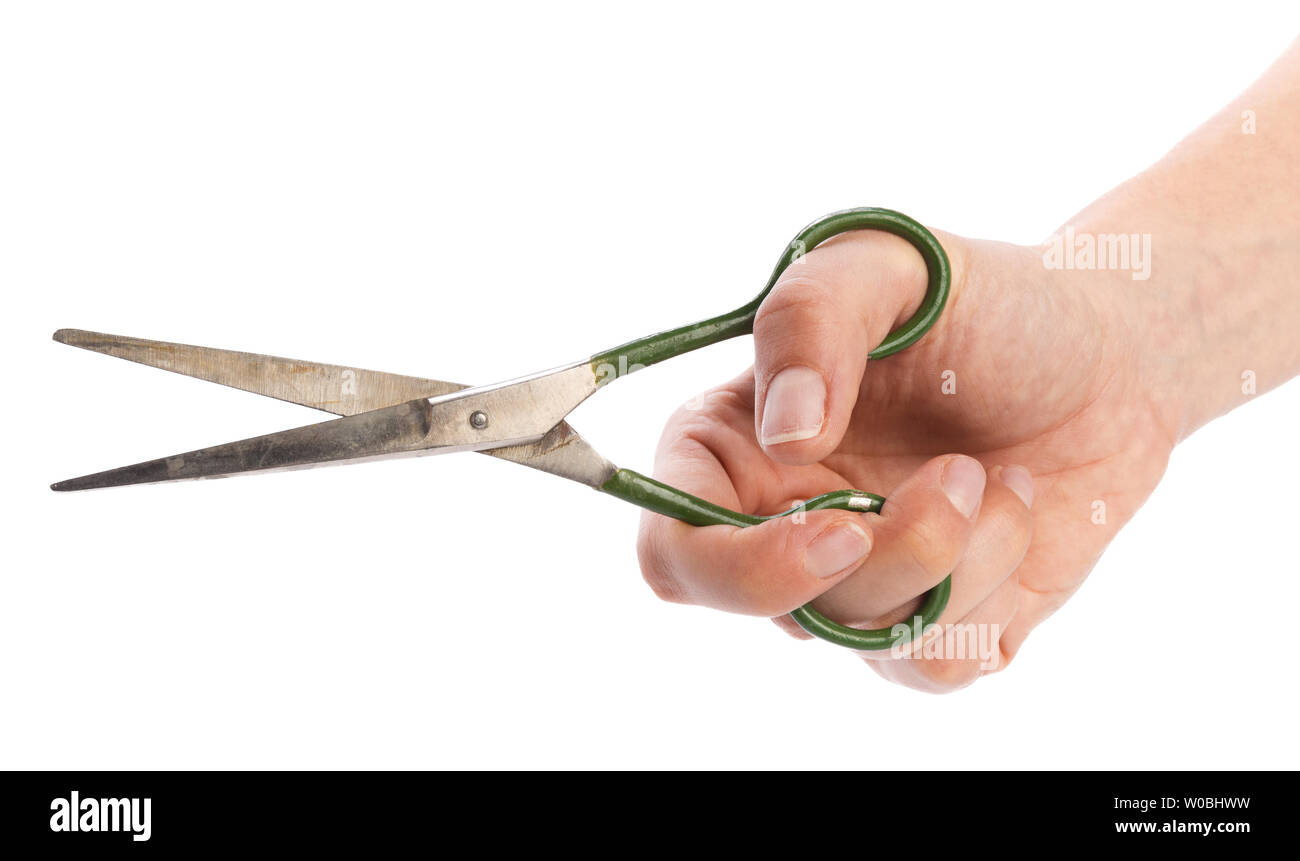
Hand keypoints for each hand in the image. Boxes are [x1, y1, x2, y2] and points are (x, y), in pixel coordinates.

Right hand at [636, 228, 1174, 691]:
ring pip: (864, 635)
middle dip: (882, 555)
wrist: (1108, 354)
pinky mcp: (931, 624)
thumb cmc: (982, 300)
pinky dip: (993, 591)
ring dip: (958, 552)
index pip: (675, 546)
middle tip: (957, 473)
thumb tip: (783, 437)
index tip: (839, 524)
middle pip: (773, 606)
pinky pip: (934, 664)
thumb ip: (809, 321)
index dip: (733, 563)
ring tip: (998, 471)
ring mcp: (855, 582)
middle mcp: (779, 525)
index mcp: (734, 447)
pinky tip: (1016, 511)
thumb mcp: (886, 266)